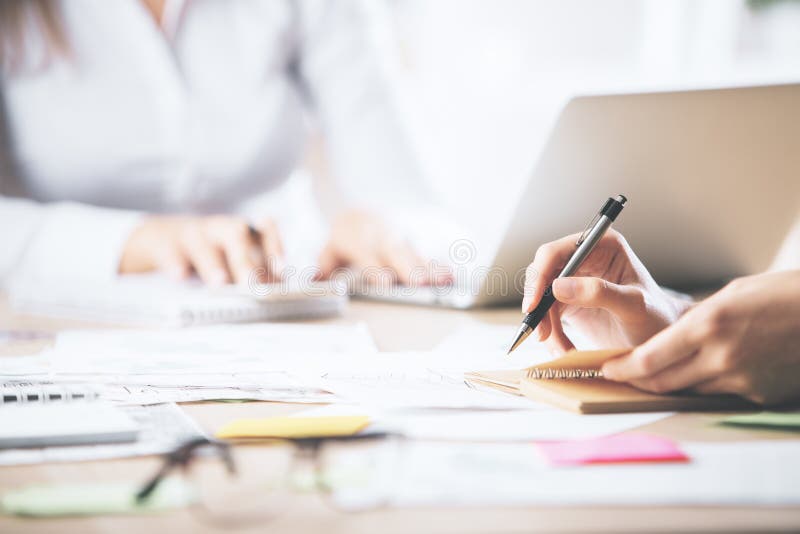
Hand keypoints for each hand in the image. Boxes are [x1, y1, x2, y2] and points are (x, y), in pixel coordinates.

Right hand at [119, 215, 283, 284]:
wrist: (162, 238)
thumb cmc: (210, 254)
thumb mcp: (231, 259)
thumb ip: (253, 274)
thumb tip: (274, 296)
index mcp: (241, 232)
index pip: (265, 229)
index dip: (275, 246)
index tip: (282, 270)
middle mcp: (219, 228)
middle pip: (235, 235)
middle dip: (244, 261)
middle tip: (251, 285)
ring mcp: (192, 234)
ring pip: (203, 243)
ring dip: (212, 263)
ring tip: (219, 283)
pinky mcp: (165, 243)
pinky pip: (171, 251)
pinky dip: (176, 263)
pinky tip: (180, 277)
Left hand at [316, 209, 450, 285]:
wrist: (369, 209)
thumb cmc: (351, 237)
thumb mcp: (332, 247)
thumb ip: (325, 263)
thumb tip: (315, 279)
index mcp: (359, 238)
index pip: (367, 255)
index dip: (376, 268)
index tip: (386, 282)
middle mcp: (383, 236)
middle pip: (397, 252)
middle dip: (409, 267)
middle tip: (419, 283)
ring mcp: (404, 235)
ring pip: (417, 251)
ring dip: (431, 267)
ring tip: (444, 281)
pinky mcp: (418, 235)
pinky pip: (431, 250)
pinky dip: (442, 262)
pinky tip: (451, 275)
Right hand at [522, 229, 688, 352]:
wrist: (663, 342)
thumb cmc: (658, 319)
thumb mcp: (634, 306)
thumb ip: (600, 292)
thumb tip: (558, 286)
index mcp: (603, 246)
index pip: (557, 252)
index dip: (540, 276)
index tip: (534, 305)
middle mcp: (586, 258)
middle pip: (543, 274)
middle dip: (538, 306)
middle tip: (541, 333)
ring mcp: (576, 280)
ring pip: (541, 298)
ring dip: (544, 325)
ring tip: (560, 349)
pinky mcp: (570, 302)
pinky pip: (547, 316)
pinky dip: (550, 335)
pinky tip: (562, 349)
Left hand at [602, 270, 799, 404]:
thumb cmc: (785, 295)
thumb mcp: (731, 295)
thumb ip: (697, 318)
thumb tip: (672, 337)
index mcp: (708, 325)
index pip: (648, 359)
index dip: (622, 368)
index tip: (606, 368)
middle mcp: (721, 357)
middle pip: (661, 382)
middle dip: (636, 381)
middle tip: (620, 376)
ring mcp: (742, 379)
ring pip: (689, 389)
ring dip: (670, 382)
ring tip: (660, 371)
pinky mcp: (760, 395)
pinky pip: (721, 392)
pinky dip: (709, 383)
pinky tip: (714, 368)